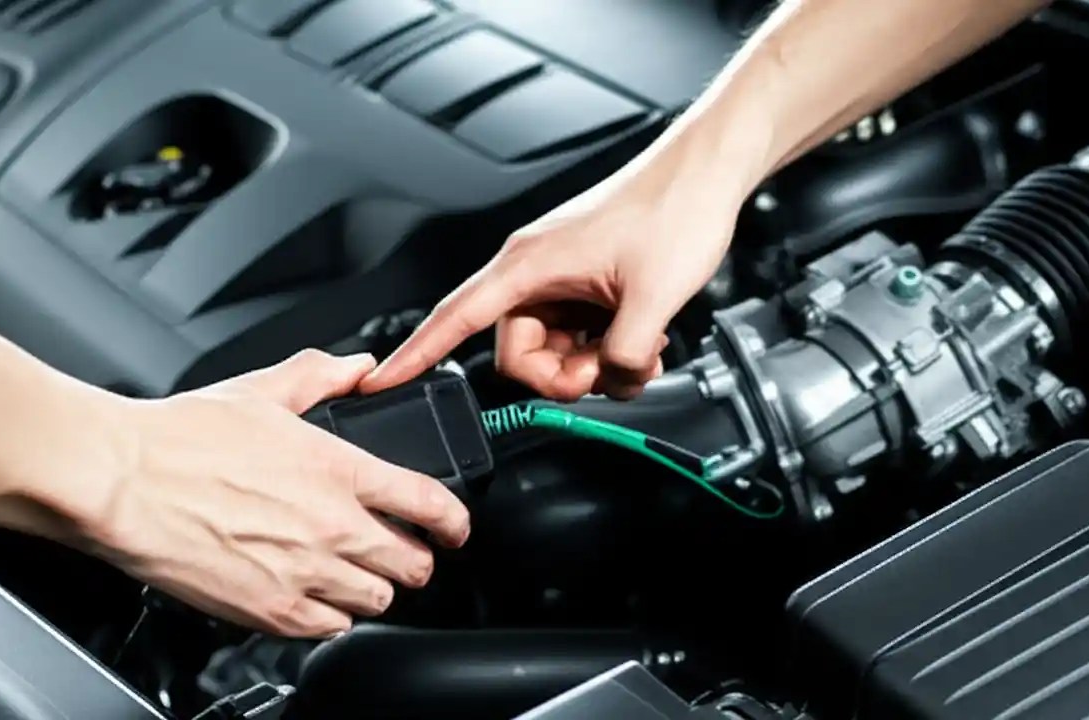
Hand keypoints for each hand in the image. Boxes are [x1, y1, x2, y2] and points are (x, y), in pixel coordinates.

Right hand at [91, 350, 469, 637]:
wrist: (119, 482)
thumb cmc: (181, 438)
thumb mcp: (264, 390)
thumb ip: (323, 376)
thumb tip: (359, 369)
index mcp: (340, 471)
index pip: (431, 505)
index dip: (456, 521)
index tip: (457, 528)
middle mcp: (333, 528)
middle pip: (415, 563)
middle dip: (417, 557)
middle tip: (404, 551)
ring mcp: (304, 574)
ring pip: (378, 600)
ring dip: (375, 588)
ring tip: (358, 574)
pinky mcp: (269, 611)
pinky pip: (330, 628)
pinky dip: (333, 616)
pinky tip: (318, 596)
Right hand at [361, 152, 741, 400]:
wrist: (707, 176)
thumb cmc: (674, 210)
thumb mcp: (654, 299)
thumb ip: (623, 358)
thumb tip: (610, 384)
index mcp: (528, 265)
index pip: (454, 317)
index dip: (415, 354)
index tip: (381, 381)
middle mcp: (535, 272)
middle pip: (520, 354)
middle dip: (568, 375)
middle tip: (615, 367)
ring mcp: (563, 280)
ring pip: (557, 351)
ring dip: (598, 364)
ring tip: (642, 347)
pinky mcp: (589, 286)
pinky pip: (582, 337)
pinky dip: (611, 349)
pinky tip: (645, 339)